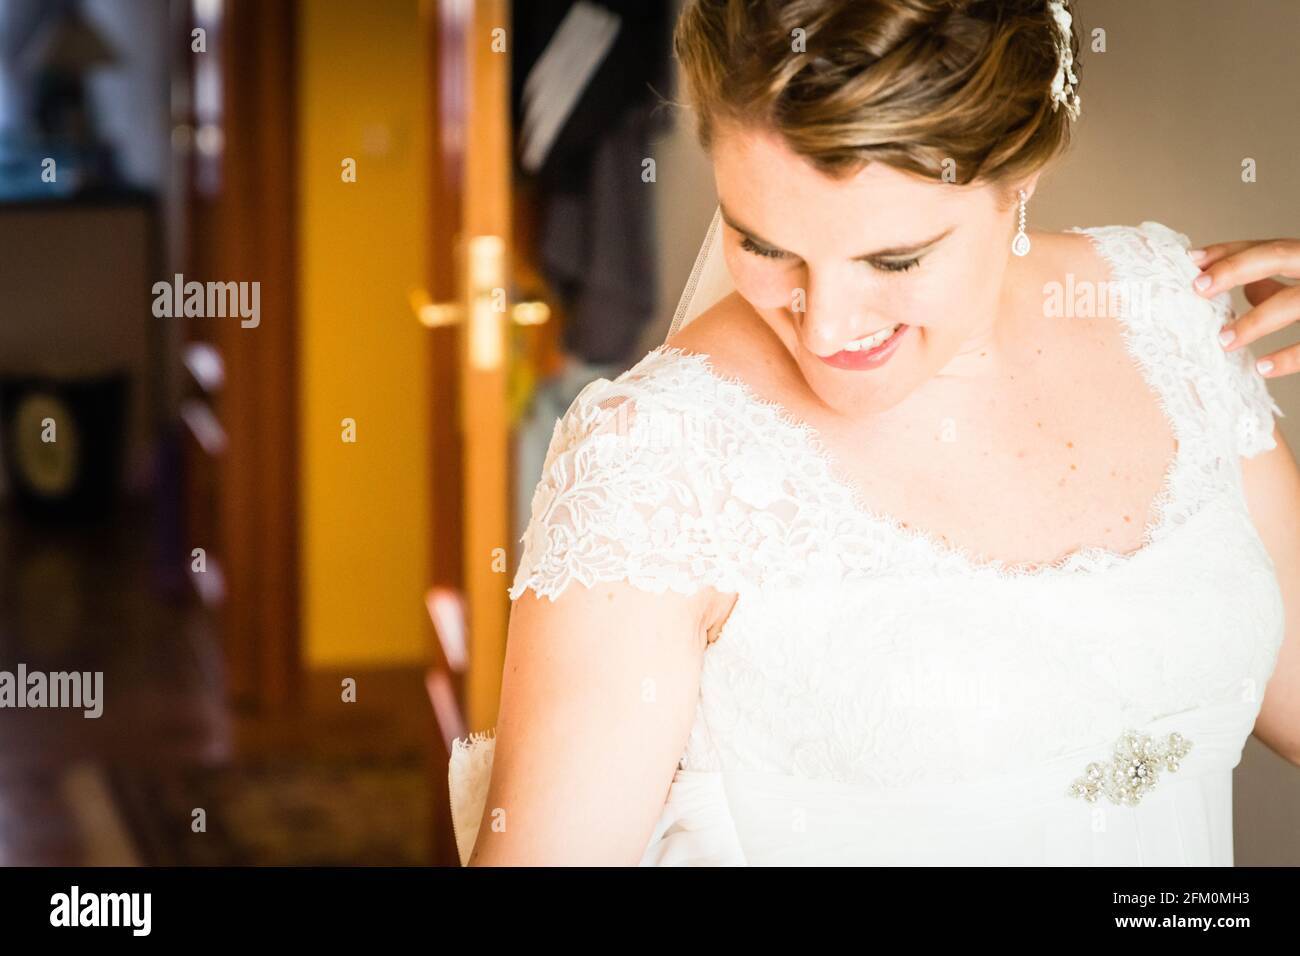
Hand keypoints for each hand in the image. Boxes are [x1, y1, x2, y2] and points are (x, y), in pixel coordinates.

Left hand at [1189, 238, 1299, 377]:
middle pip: (1281, 255)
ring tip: (1223, 341)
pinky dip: (1290, 356)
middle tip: (1198, 287)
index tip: (1191, 259)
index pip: (1268, 244)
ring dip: (1257, 321)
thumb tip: (1245, 286)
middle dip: (1237, 267)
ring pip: (1297, 301)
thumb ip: (1282, 282)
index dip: (1230, 250)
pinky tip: (1262, 367)